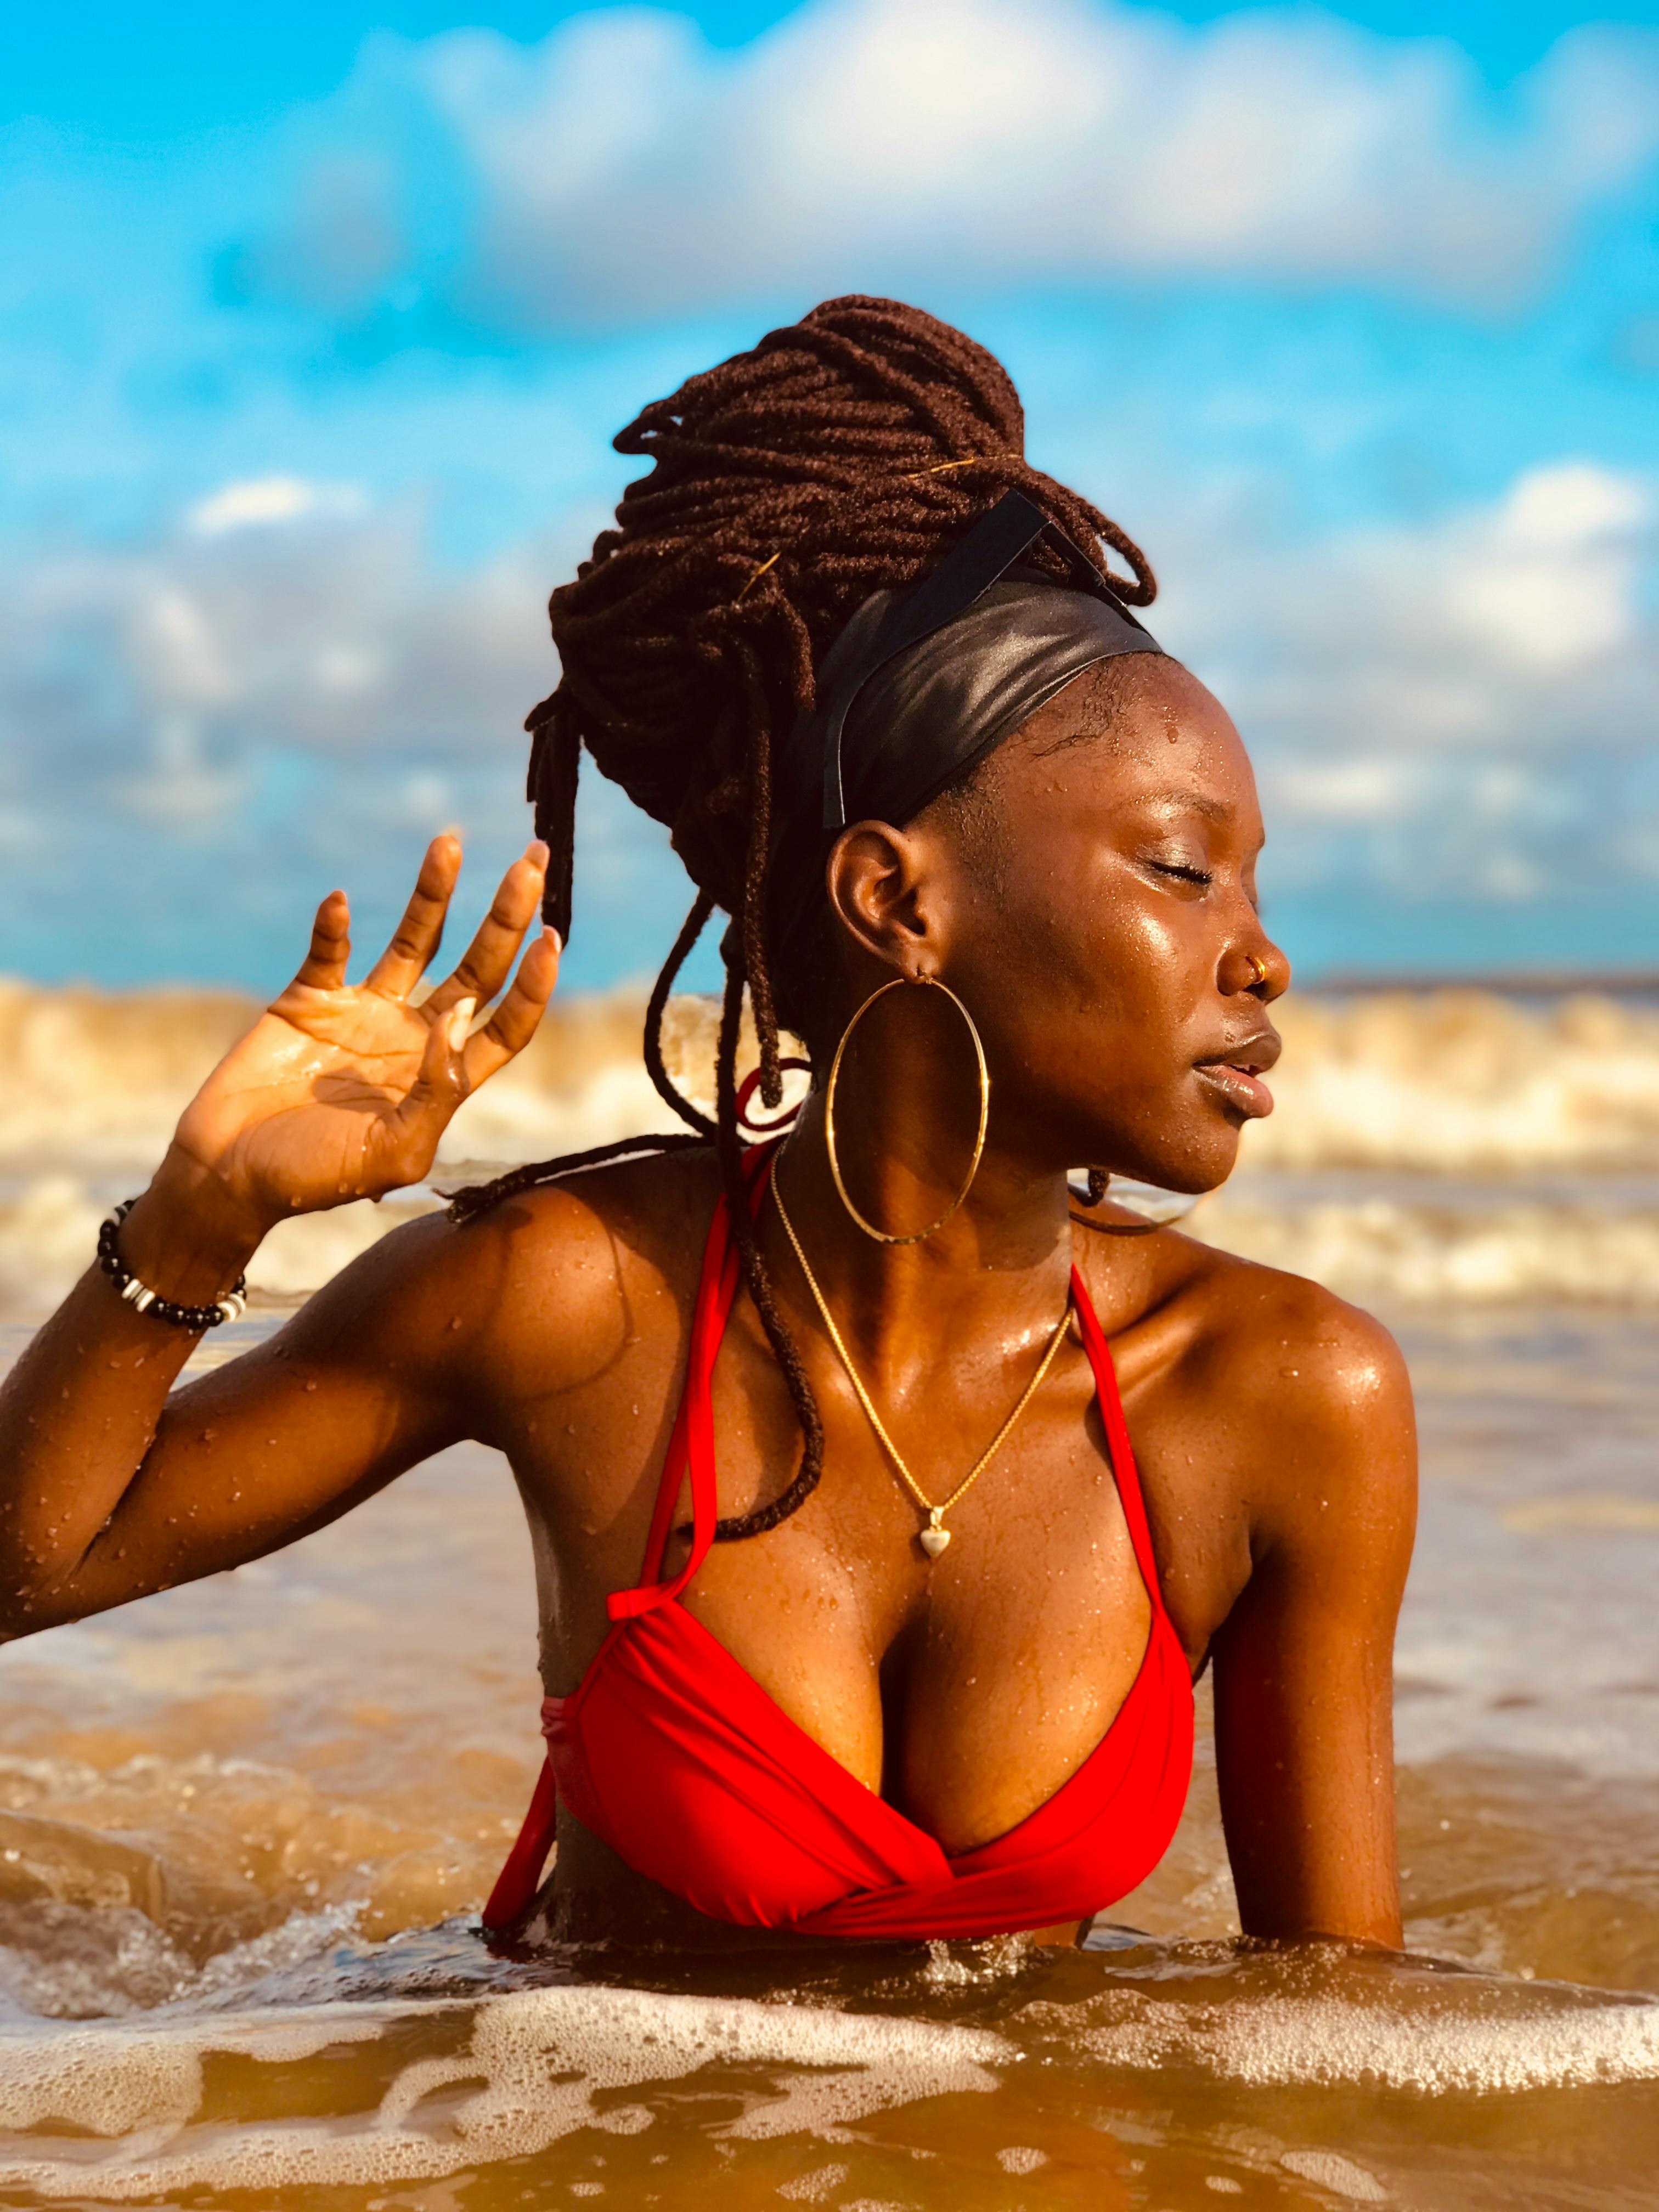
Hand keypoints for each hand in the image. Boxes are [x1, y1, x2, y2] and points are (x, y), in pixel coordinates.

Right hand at [165, 835, 558, 1228]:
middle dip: (506, 916)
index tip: (552, 937)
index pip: (507, 1021)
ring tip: (452, 842)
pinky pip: (329, 949)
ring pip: (415, 939)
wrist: (229, 1175)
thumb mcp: (392, 1153)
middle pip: (477, 966)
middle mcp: (414, 1035)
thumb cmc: (313, 1179)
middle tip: (532, 862)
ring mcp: (363, 1012)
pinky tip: (340, 904)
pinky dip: (333, 925)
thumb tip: (459, 1016)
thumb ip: (435, 1091)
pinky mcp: (309, 998)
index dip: (533, 982)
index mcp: (444, 1076)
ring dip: (435, 892)